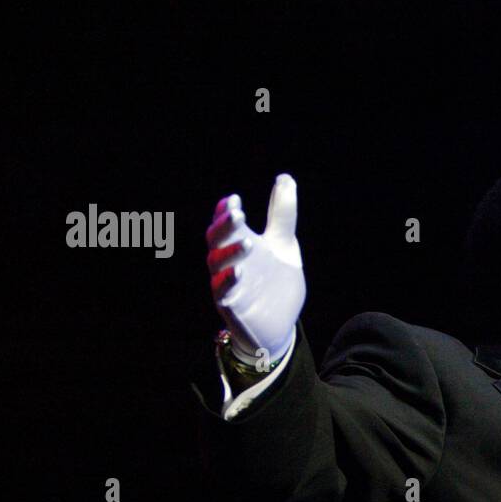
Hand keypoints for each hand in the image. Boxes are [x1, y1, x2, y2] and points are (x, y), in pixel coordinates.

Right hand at [206, 173, 305, 364]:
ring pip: (217, 265)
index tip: (233, 200)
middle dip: (224, 226)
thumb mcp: (284, 246)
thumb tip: (285, 178)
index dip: (224, 211)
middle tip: (238, 214)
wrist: (281, 324)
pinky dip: (229, 281)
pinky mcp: (231, 306)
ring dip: (230, 252)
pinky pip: (224, 293)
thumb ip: (282, 215)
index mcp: (240, 244)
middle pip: (215, 240)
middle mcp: (228, 262)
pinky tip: (239, 271)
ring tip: (248, 242)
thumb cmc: (276, 282)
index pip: (226, 223)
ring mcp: (227, 284)